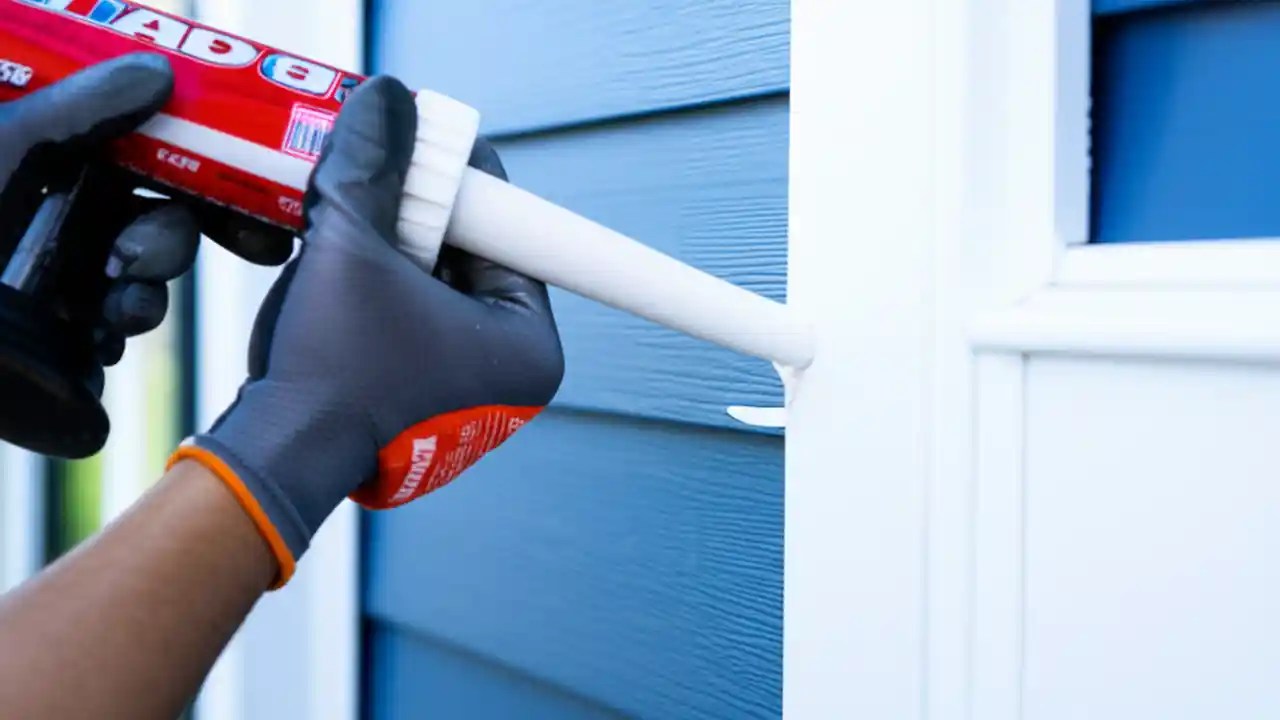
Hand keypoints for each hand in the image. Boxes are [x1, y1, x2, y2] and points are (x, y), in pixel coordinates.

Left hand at [0, 53, 295, 368]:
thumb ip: (77, 107)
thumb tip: (157, 71)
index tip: (254, 199)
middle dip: (171, 244)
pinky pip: (119, 334)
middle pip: (162, 220)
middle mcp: (58, 219)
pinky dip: (119, 336)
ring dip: (147, 297)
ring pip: (149, 283)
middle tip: (138, 263)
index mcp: (47, 165)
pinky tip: (93, 340)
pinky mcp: (59, 343)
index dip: (208, 171)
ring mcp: (60, 284)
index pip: (147, 152)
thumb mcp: (0, 148)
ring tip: (114, 311)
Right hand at [172, 77, 564, 586]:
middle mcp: (513, 372)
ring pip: (442, 286)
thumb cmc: (333, 371)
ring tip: (358, 213)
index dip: (465, 181)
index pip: (510, 233)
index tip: (427, 145)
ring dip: (399, 246)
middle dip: (426, 213)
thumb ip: (372, 167)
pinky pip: (419, 319)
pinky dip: (388, 285)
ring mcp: (472, 390)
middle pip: (476, 258)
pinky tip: (348, 259)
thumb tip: (386, 100)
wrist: (281, 456)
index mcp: (529, 345)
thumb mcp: (353, 247)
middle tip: (387, 171)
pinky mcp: (429, 397)